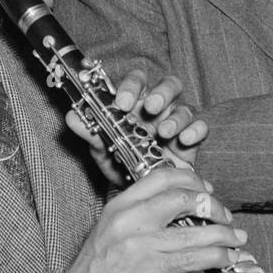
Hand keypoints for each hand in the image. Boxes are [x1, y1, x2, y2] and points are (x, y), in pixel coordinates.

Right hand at [63, 168, 247, 272]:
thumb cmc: (100, 263)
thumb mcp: (113, 226)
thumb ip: (141, 210)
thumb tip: (182, 202)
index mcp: (121, 204)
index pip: (161, 177)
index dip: (191, 178)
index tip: (206, 188)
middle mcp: (130, 218)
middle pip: (182, 198)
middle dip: (212, 205)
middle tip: (224, 214)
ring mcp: (140, 242)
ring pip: (194, 230)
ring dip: (223, 233)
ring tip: (236, 237)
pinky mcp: (151, 265)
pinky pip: (193, 257)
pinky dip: (217, 256)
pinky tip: (226, 257)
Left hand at [65, 69, 206, 184]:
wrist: (140, 191)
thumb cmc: (122, 162)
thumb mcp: (102, 149)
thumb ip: (90, 132)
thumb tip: (71, 116)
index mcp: (137, 104)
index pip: (138, 81)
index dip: (132, 86)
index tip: (122, 102)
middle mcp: (159, 108)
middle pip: (169, 85)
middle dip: (161, 93)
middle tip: (151, 107)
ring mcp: (177, 123)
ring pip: (184, 107)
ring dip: (175, 117)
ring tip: (163, 133)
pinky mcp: (192, 140)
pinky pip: (200, 126)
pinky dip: (195, 130)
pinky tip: (184, 140)